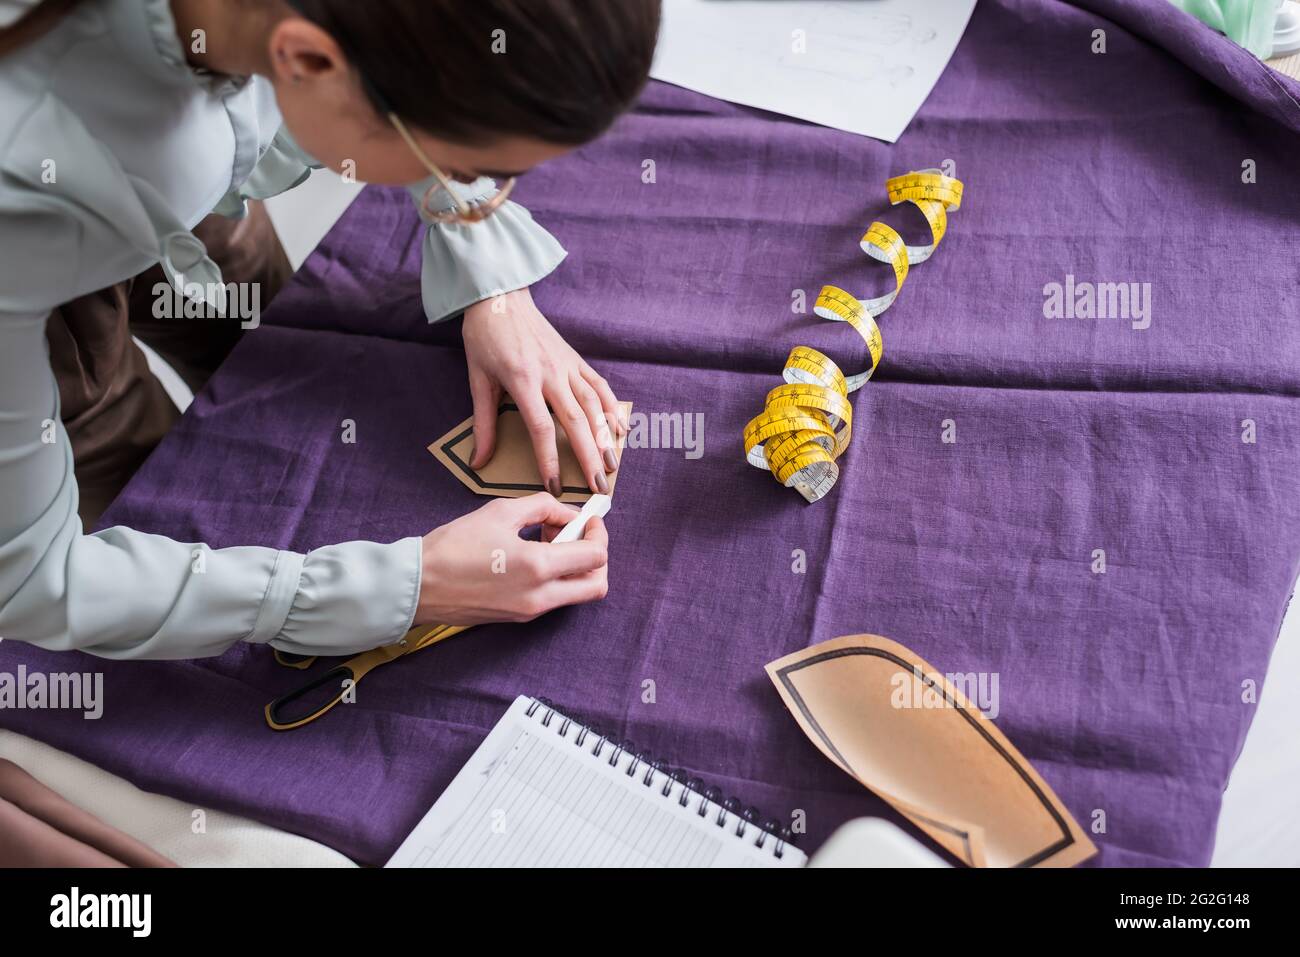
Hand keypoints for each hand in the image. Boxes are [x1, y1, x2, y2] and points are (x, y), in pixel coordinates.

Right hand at [416, 493, 608, 625]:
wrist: (418, 585)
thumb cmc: (453, 546)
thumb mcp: (501, 511)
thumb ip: (544, 507)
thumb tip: (568, 515)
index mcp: (538, 568)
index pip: (595, 556)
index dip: (598, 533)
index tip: (589, 519)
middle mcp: (540, 597)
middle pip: (596, 585)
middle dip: (596, 557)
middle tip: (578, 535)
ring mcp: (530, 612)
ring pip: (576, 594)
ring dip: (576, 567)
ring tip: (549, 541)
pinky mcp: (519, 618)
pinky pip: (554, 599)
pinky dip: (556, 577)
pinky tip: (533, 555)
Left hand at [462, 287, 623, 495]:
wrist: (501, 297)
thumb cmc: (485, 338)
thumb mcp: (478, 380)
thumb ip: (483, 423)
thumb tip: (478, 461)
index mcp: (523, 380)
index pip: (541, 428)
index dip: (550, 459)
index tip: (555, 485)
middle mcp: (551, 374)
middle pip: (576, 422)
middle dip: (589, 457)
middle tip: (598, 486)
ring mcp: (567, 365)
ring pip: (593, 406)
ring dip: (605, 437)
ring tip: (613, 464)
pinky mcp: (576, 359)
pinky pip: (599, 386)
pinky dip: (612, 408)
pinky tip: (621, 429)